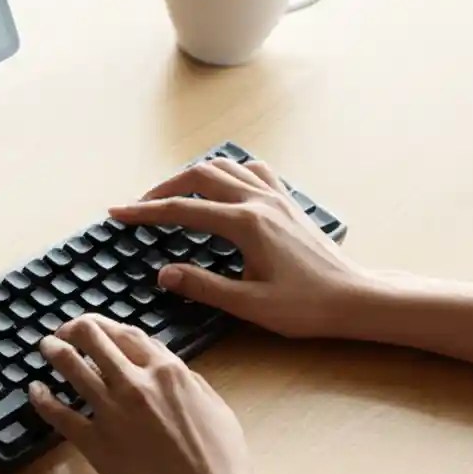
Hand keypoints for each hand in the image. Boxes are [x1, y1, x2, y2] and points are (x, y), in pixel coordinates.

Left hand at [29, 315, 282, 473]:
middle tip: (64, 331)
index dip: (103, 324)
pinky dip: (42, 397)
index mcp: (168, 371)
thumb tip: (170, 366)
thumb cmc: (221, 461)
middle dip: (74, 329)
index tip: (93, 326)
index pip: (126, 333)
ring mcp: (112, 411)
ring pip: (71, 366)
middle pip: (93, 338)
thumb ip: (189, 380)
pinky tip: (35, 389)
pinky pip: (59, 414)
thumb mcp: (215, 405)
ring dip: (54, 351)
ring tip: (46, 346)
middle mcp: (136, 383)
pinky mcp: (95, 443)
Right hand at [109, 158, 373, 338]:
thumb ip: (203, 286)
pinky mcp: (286, 201)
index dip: (145, 212)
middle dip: (164, 188)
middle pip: (199, 176)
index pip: (182, 211)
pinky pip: (251, 170)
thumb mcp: (250, 305)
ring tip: (172, 196)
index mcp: (246, 225)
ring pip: (224, 166)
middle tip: (140, 208)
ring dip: (192, 175)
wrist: (356, 299)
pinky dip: (227, 172)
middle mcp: (258, 201)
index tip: (117, 213)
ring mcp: (275, 196)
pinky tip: (220, 188)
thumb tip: (164, 273)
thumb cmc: (307, 307)